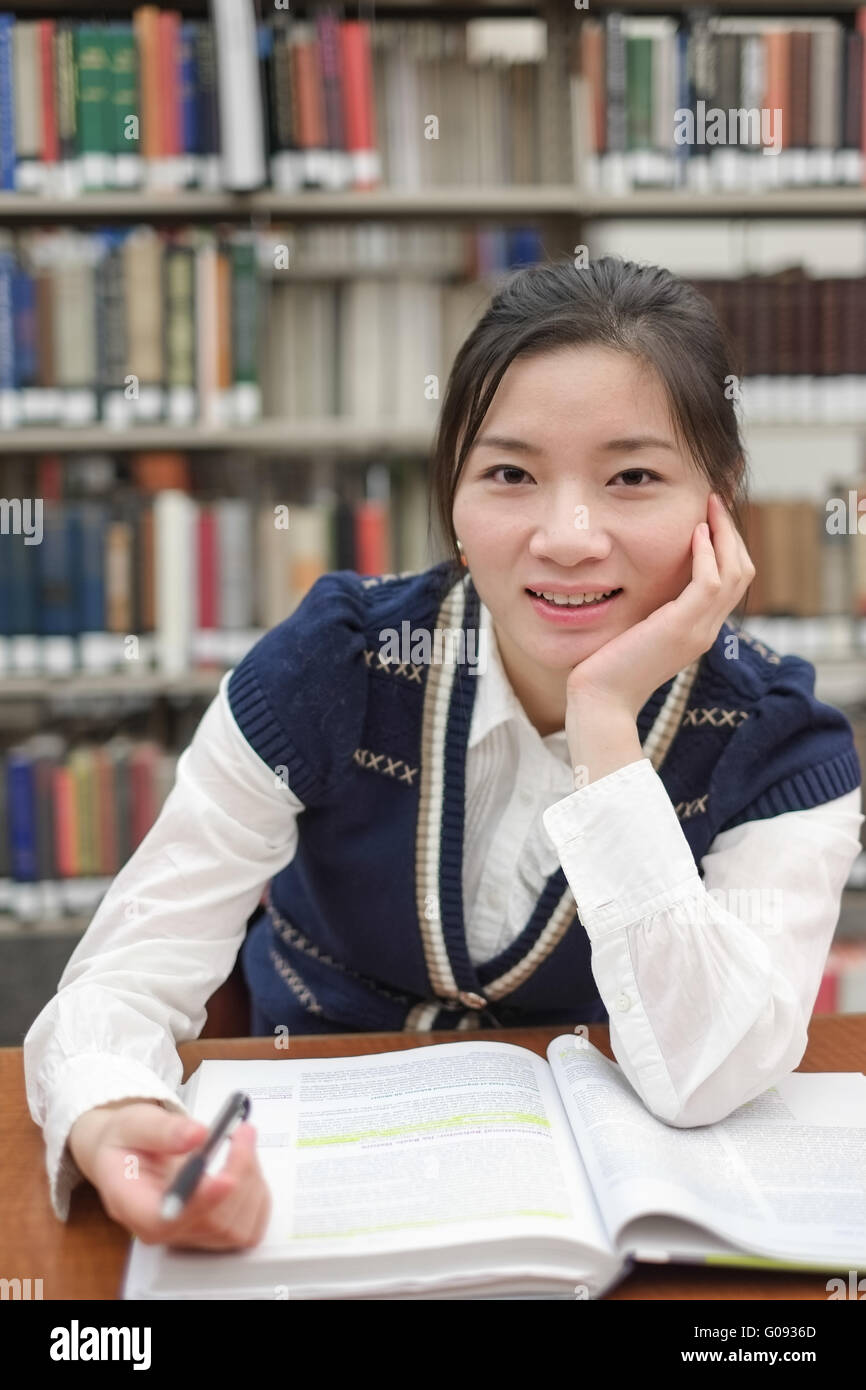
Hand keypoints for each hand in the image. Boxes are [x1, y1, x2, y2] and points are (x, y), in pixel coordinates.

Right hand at [67, 1100, 270, 1250]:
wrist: (128, 1153)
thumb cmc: (127, 1140)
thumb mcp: (133, 1124)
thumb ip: (163, 1130)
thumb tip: (198, 1135)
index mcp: (132, 1206)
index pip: (166, 1221)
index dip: (200, 1203)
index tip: (226, 1177)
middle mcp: (161, 1230)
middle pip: (212, 1222)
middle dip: (238, 1173)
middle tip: (242, 1130)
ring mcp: (188, 1235)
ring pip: (236, 1227)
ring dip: (251, 1179)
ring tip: (242, 1139)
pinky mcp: (211, 1232)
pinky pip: (248, 1229)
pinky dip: (257, 1196)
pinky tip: (247, 1165)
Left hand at [565, 492, 754, 720]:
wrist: (601, 701)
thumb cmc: (607, 667)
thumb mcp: (637, 631)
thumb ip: (650, 608)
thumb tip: (645, 580)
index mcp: (699, 630)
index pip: (731, 582)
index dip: (726, 546)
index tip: (709, 516)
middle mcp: (707, 630)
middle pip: (742, 573)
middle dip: (731, 533)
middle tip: (715, 501)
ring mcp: (699, 630)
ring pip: (734, 573)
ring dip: (724, 534)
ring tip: (709, 506)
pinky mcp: (682, 628)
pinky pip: (709, 582)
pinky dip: (707, 553)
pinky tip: (696, 532)